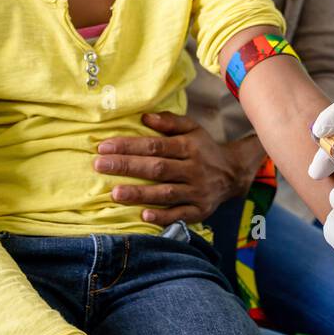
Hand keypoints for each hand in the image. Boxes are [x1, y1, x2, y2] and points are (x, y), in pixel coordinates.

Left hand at [94, 113, 256, 225]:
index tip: (104, 147)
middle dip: (127, 167)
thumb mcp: (192, 128)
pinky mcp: (199, 211)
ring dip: (140, 194)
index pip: (155, 146)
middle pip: (157, 168)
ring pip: (165, 193)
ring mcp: (197, 192)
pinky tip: (143, 216)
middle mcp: (193, 169)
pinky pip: (179, 215)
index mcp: (189, 147)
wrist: (233, 172)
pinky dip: (162, 217)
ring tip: (115, 193)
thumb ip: (169, 122)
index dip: (129, 146)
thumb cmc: (204, 148)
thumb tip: (144, 117)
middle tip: (100, 166)